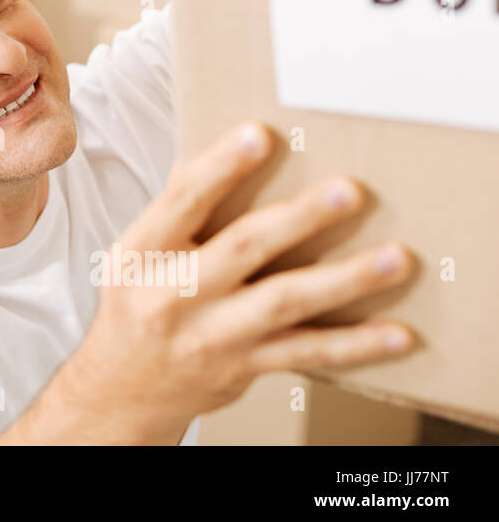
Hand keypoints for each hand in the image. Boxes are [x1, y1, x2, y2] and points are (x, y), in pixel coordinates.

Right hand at [47, 122, 415, 443]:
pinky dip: (354, 344)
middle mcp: (173, 294)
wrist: (125, 387)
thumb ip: (177, 206)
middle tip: (347, 191)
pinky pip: (305, 353)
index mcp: (144, 252)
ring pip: (283, 302)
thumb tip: (217, 145)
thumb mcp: (137, 252)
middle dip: (298, 217)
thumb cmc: (138, 305)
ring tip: (394, 258)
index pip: (182, 200)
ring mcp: (210, 335)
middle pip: (242, 248)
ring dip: (344, 279)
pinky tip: (396, 333)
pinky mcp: (242, 367)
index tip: (260, 134)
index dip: (221, 166)